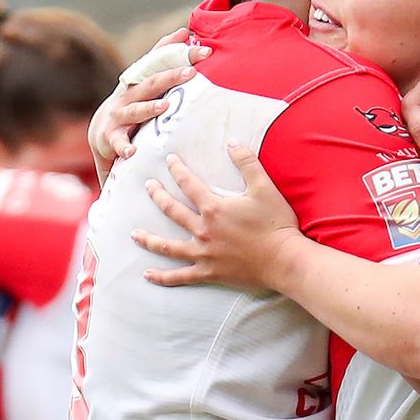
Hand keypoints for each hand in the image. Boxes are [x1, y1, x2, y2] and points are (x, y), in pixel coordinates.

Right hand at [90, 29, 210, 171]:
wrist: (102, 131)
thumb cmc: (134, 103)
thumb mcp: (149, 80)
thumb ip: (166, 58)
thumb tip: (187, 31)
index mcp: (141, 81)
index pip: (161, 63)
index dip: (180, 54)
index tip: (204, 50)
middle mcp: (129, 95)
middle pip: (151, 83)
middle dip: (171, 77)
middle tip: (191, 72)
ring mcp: (119, 115)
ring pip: (135, 111)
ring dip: (150, 108)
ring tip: (164, 107)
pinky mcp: (110, 137)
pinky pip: (118, 143)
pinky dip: (124, 147)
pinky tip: (131, 152)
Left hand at [131, 141, 302, 290]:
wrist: (285, 260)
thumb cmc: (277, 224)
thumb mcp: (264, 188)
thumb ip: (247, 163)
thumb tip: (232, 142)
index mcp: (214, 208)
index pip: (188, 184)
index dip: (177, 170)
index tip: (169, 160)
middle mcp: (203, 230)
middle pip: (172, 210)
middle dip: (157, 196)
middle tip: (148, 186)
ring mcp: (203, 254)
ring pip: (168, 246)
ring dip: (149, 239)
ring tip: (134, 234)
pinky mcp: (209, 273)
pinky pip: (180, 276)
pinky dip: (163, 277)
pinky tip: (148, 274)